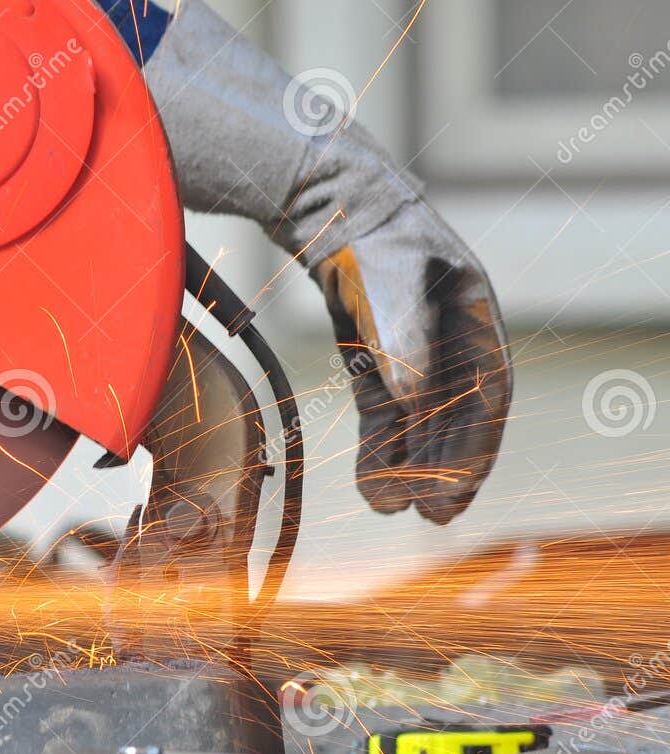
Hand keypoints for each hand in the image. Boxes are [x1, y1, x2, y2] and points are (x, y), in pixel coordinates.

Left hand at [142, 0, 511, 523]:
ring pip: (419, 418)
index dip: (475, 448)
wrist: (315, 188)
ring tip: (391, 507)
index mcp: (472, 311)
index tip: (453, 494)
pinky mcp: (371, 346)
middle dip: (444, 467)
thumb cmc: (357, 226)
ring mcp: (410, 338)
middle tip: (426, 516)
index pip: (488, 393)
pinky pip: (384, 407)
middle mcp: (449, 328)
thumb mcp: (388, 279)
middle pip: (456, 414)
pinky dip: (381, 442)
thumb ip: (401, 341)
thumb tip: (409, 406)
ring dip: (409, 463)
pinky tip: (370, 478)